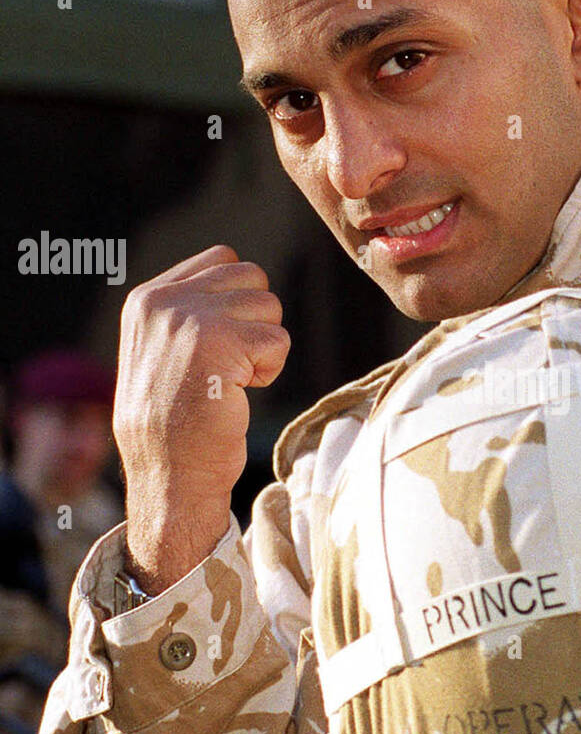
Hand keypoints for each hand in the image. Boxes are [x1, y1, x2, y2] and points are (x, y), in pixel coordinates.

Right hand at [113, 245, 289, 593]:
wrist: (169, 473)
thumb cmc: (173, 420)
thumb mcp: (164, 348)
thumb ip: (191, 308)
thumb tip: (243, 278)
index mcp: (148, 298)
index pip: (224, 259)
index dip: (239, 301)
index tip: (222, 344)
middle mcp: (165, 302)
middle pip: (253, 277)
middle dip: (257, 321)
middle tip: (233, 364)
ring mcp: (191, 320)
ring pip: (270, 307)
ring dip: (264, 347)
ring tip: (233, 380)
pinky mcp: (222, 344)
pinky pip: (278, 341)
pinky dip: (270, 370)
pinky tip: (239, 392)